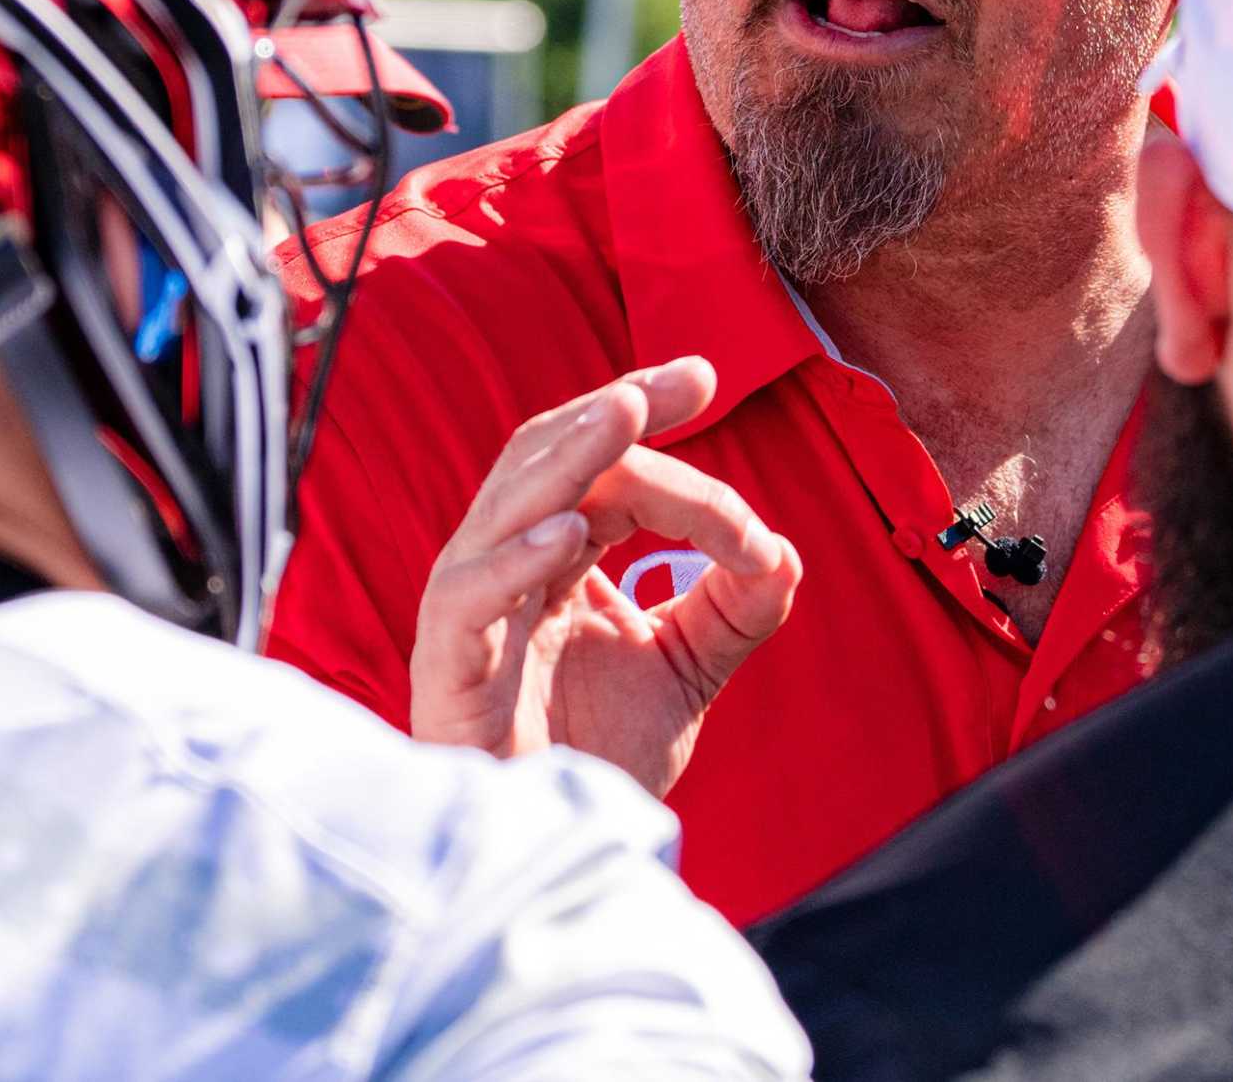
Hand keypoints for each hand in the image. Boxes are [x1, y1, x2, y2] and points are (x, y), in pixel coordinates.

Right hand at [409, 357, 801, 797]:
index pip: (599, 463)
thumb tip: (786, 553)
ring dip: (569, 457)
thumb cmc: (598, 754)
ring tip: (627, 415)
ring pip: (506, 508)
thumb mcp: (686, 669)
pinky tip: (571, 536)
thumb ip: (734, 609)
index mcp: (553, 556)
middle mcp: (504, 569)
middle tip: (680, 384)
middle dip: (611, 413)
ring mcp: (468, 615)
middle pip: (548, 461)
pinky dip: (513, 560)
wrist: (556, 855)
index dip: (644, 411)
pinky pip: (468, 599)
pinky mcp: (447, 673)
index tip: (706, 377)